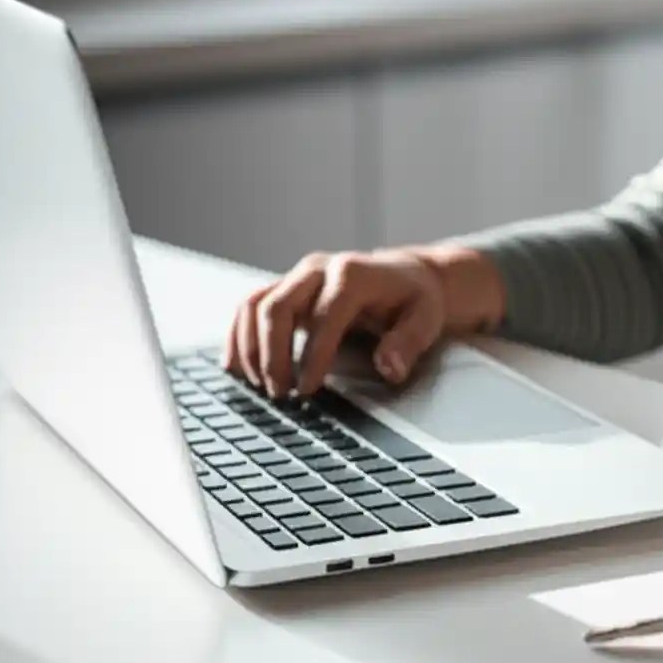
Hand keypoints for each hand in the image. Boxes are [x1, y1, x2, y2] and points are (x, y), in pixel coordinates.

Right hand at [223, 246, 504, 397]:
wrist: (404, 275)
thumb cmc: (414, 300)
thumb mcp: (426, 319)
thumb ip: (408, 343)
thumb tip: (390, 369)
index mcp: (354, 273)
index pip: (326, 313)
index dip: (314, 353)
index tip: (308, 389)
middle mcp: (319, 268)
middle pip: (279, 306)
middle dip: (273, 354)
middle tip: (280, 393)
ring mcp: (297, 276)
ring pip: (256, 304)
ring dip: (251, 348)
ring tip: (262, 387)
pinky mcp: (284, 287)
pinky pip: (249, 306)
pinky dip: (238, 337)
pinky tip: (237, 369)